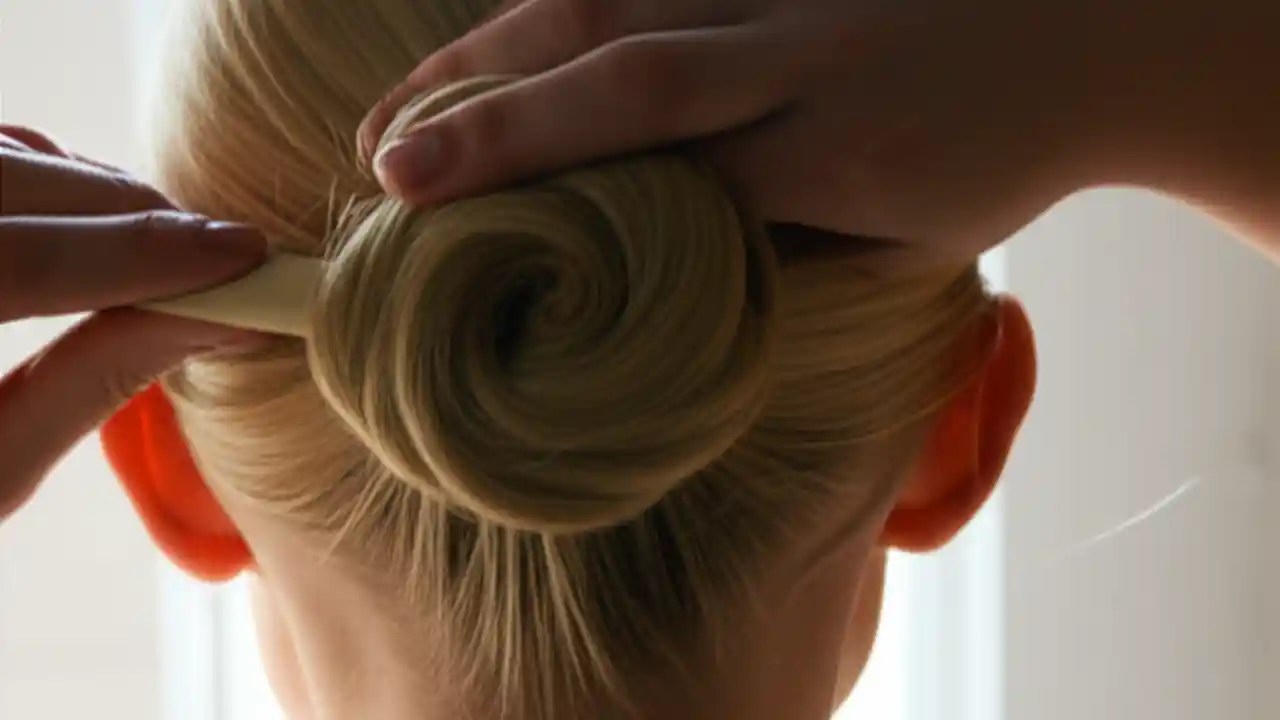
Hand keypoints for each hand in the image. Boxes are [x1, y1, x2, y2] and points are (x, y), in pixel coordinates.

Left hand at [0, 126, 266, 521]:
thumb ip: (97, 384)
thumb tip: (218, 322)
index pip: (25, 264)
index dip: (145, 255)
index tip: (244, 256)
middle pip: (12, 187)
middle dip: (129, 210)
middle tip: (222, 252)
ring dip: (91, 189)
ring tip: (166, 241)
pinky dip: (40, 175)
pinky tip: (89, 213)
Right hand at [358, 0, 1111, 263]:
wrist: (1102, 30)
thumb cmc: (993, 158)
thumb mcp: (909, 245)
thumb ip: (792, 253)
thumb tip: (670, 272)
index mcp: (839, 155)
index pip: (677, 185)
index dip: (559, 207)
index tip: (457, 250)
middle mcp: (802, 58)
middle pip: (626, 81)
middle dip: (497, 126)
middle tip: (386, 174)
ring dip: (494, 47)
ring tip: (399, 107)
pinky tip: (482, 38)